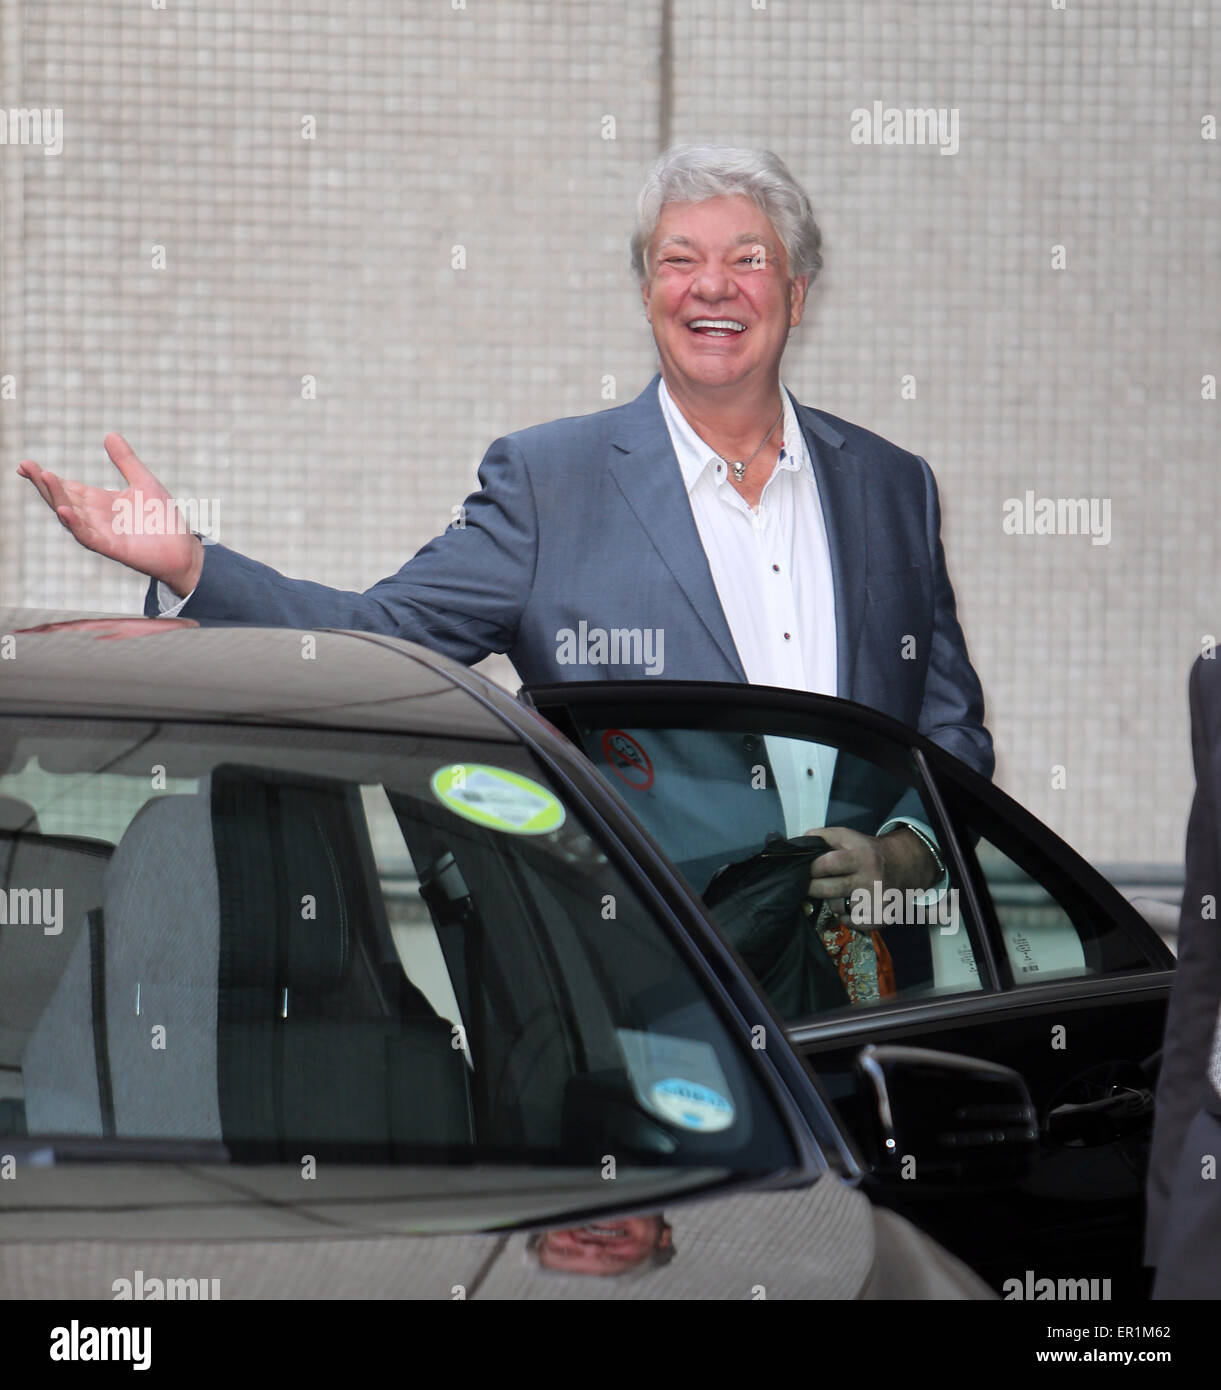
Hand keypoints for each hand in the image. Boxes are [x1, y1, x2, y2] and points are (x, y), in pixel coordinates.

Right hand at [17, 433, 203, 596]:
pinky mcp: (112, 547)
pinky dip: (75, 524)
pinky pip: (88, 536)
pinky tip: (65, 511)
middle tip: (27, 466)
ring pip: (71, 515)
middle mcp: (95, 517)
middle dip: (45, 483)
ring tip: (45, 478)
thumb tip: (109, 434)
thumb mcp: (143, 481)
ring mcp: (101, 532)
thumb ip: (125, 460)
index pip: (66, 487)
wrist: (182, 548)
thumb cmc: (162, 518)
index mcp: (99, 501)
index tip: (26, 464)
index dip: (46, 477)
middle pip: (62, 498)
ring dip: (57, 497)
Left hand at [803, 825, 940, 908]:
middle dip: (812, 888)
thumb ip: (820, 837)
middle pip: (830, 891)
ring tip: (839, 892)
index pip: (828, 865)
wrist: (900, 865)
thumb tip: (796, 847)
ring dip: (833, 902)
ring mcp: (877, 901)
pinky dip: (846, 917)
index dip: (812, 868)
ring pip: (838, 908)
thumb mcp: (845, 836)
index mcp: (861, 856)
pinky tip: (850, 906)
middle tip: (809, 885)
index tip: (805, 869)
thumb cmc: (863, 850)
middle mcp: (872, 879)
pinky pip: (851, 923)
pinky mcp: (882, 917)